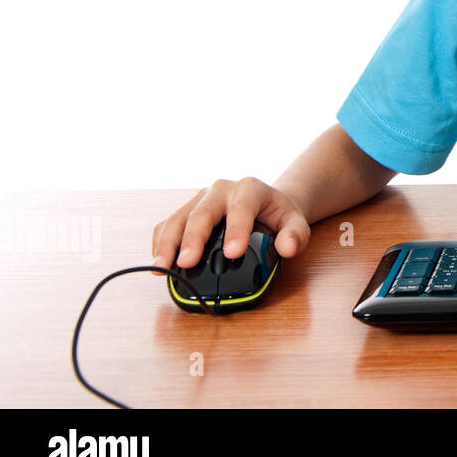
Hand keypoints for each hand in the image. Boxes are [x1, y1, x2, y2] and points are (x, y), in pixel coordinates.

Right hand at [150, 177, 310, 272]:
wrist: (264, 205)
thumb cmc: (278, 215)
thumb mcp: (296, 222)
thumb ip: (296, 235)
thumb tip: (288, 248)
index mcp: (250, 189)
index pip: (242, 207)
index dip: (236, 230)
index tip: (232, 253)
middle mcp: (221, 190)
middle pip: (203, 212)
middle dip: (193, 238)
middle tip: (188, 263)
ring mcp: (200, 199)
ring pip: (179, 218)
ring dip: (168, 244)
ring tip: (163, 268)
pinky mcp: (186, 210)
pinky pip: (167, 224)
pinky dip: (161, 244)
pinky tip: (160, 263)